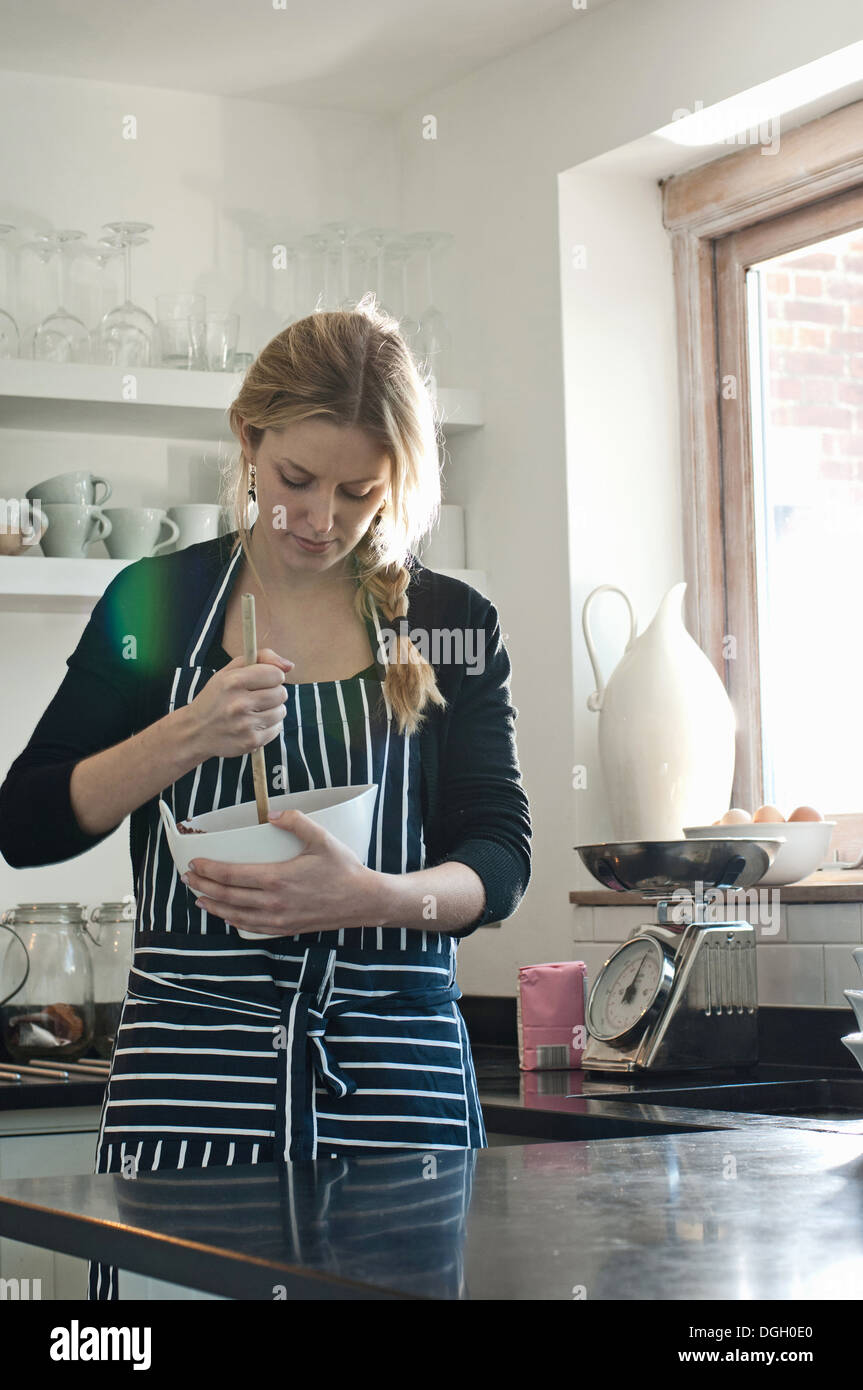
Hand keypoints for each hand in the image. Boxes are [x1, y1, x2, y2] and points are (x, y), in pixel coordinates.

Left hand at [181, 807, 379, 935]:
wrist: (364, 901)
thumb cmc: (344, 869)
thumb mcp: (322, 839)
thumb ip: (296, 821)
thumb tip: (270, 812)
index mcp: (278, 879)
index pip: (232, 875)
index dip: (209, 869)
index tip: (195, 862)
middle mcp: (273, 903)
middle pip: (227, 896)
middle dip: (203, 886)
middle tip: (188, 877)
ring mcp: (279, 919)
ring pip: (235, 915)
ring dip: (214, 906)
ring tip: (199, 897)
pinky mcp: (286, 928)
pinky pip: (252, 928)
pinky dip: (234, 921)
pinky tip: (227, 915)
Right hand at [184, 648, 292, 760]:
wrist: (196, 731)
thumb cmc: (217, 696)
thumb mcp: (229, 671)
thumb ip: (260, 658)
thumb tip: (289, 666)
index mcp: (233, 681)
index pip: (276, 674)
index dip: (272, 676)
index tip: (263, 681)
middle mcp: (239, 703)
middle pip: (281, 693)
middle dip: (274, 693)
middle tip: (259, 696)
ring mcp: (245, 725)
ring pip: (281, 711)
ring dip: (273, 710)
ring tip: (255, 711)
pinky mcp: (250, 741)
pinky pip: (277, 729)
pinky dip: (270, 726)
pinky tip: (254, 724)